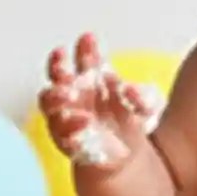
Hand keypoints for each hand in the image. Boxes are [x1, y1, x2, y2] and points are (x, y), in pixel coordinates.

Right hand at [37, 32, 164, 169]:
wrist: (128, 157)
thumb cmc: (130, 124)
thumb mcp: (147, 108)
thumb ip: (142, 98)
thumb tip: (131, 90)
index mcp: (92, 80)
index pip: (85, 60)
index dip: (86, 48)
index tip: (89, 38)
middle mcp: (75, 96)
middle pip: (58, 76)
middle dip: (58, 64)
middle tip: (62, 58)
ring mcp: (68, 117)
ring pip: (50, 102)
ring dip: (56, 95)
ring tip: (68, 94)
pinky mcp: (68, 142)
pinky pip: (62, 133)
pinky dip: (71, 126)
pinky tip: (84, 121)